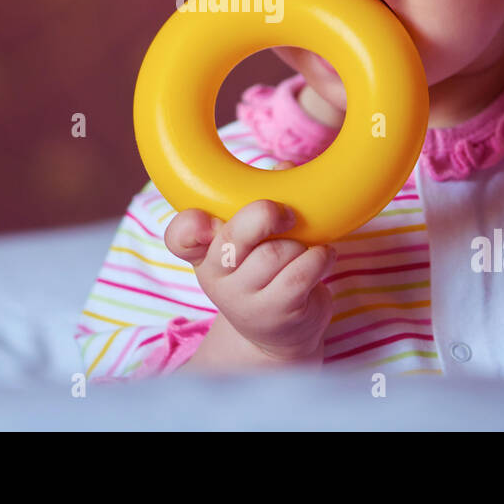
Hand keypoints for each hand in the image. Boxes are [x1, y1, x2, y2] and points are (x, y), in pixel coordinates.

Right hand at [164, 198, 337, 361]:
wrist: (279, 335)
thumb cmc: (266, 273)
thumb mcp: (255, 240)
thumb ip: (263, 197)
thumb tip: (286, 167)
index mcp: (205, 252)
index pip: (180, 237)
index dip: (188, 224)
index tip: (208, 219)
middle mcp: (217, 277)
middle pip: (234, 237)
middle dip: (264, 215)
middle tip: (287, 214)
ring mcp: (244, 299)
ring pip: (276, 252)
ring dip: (301, 243)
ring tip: (307, 247)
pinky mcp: (276, 313)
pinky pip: (302, 272)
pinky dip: (321, 257)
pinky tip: (323, 257)